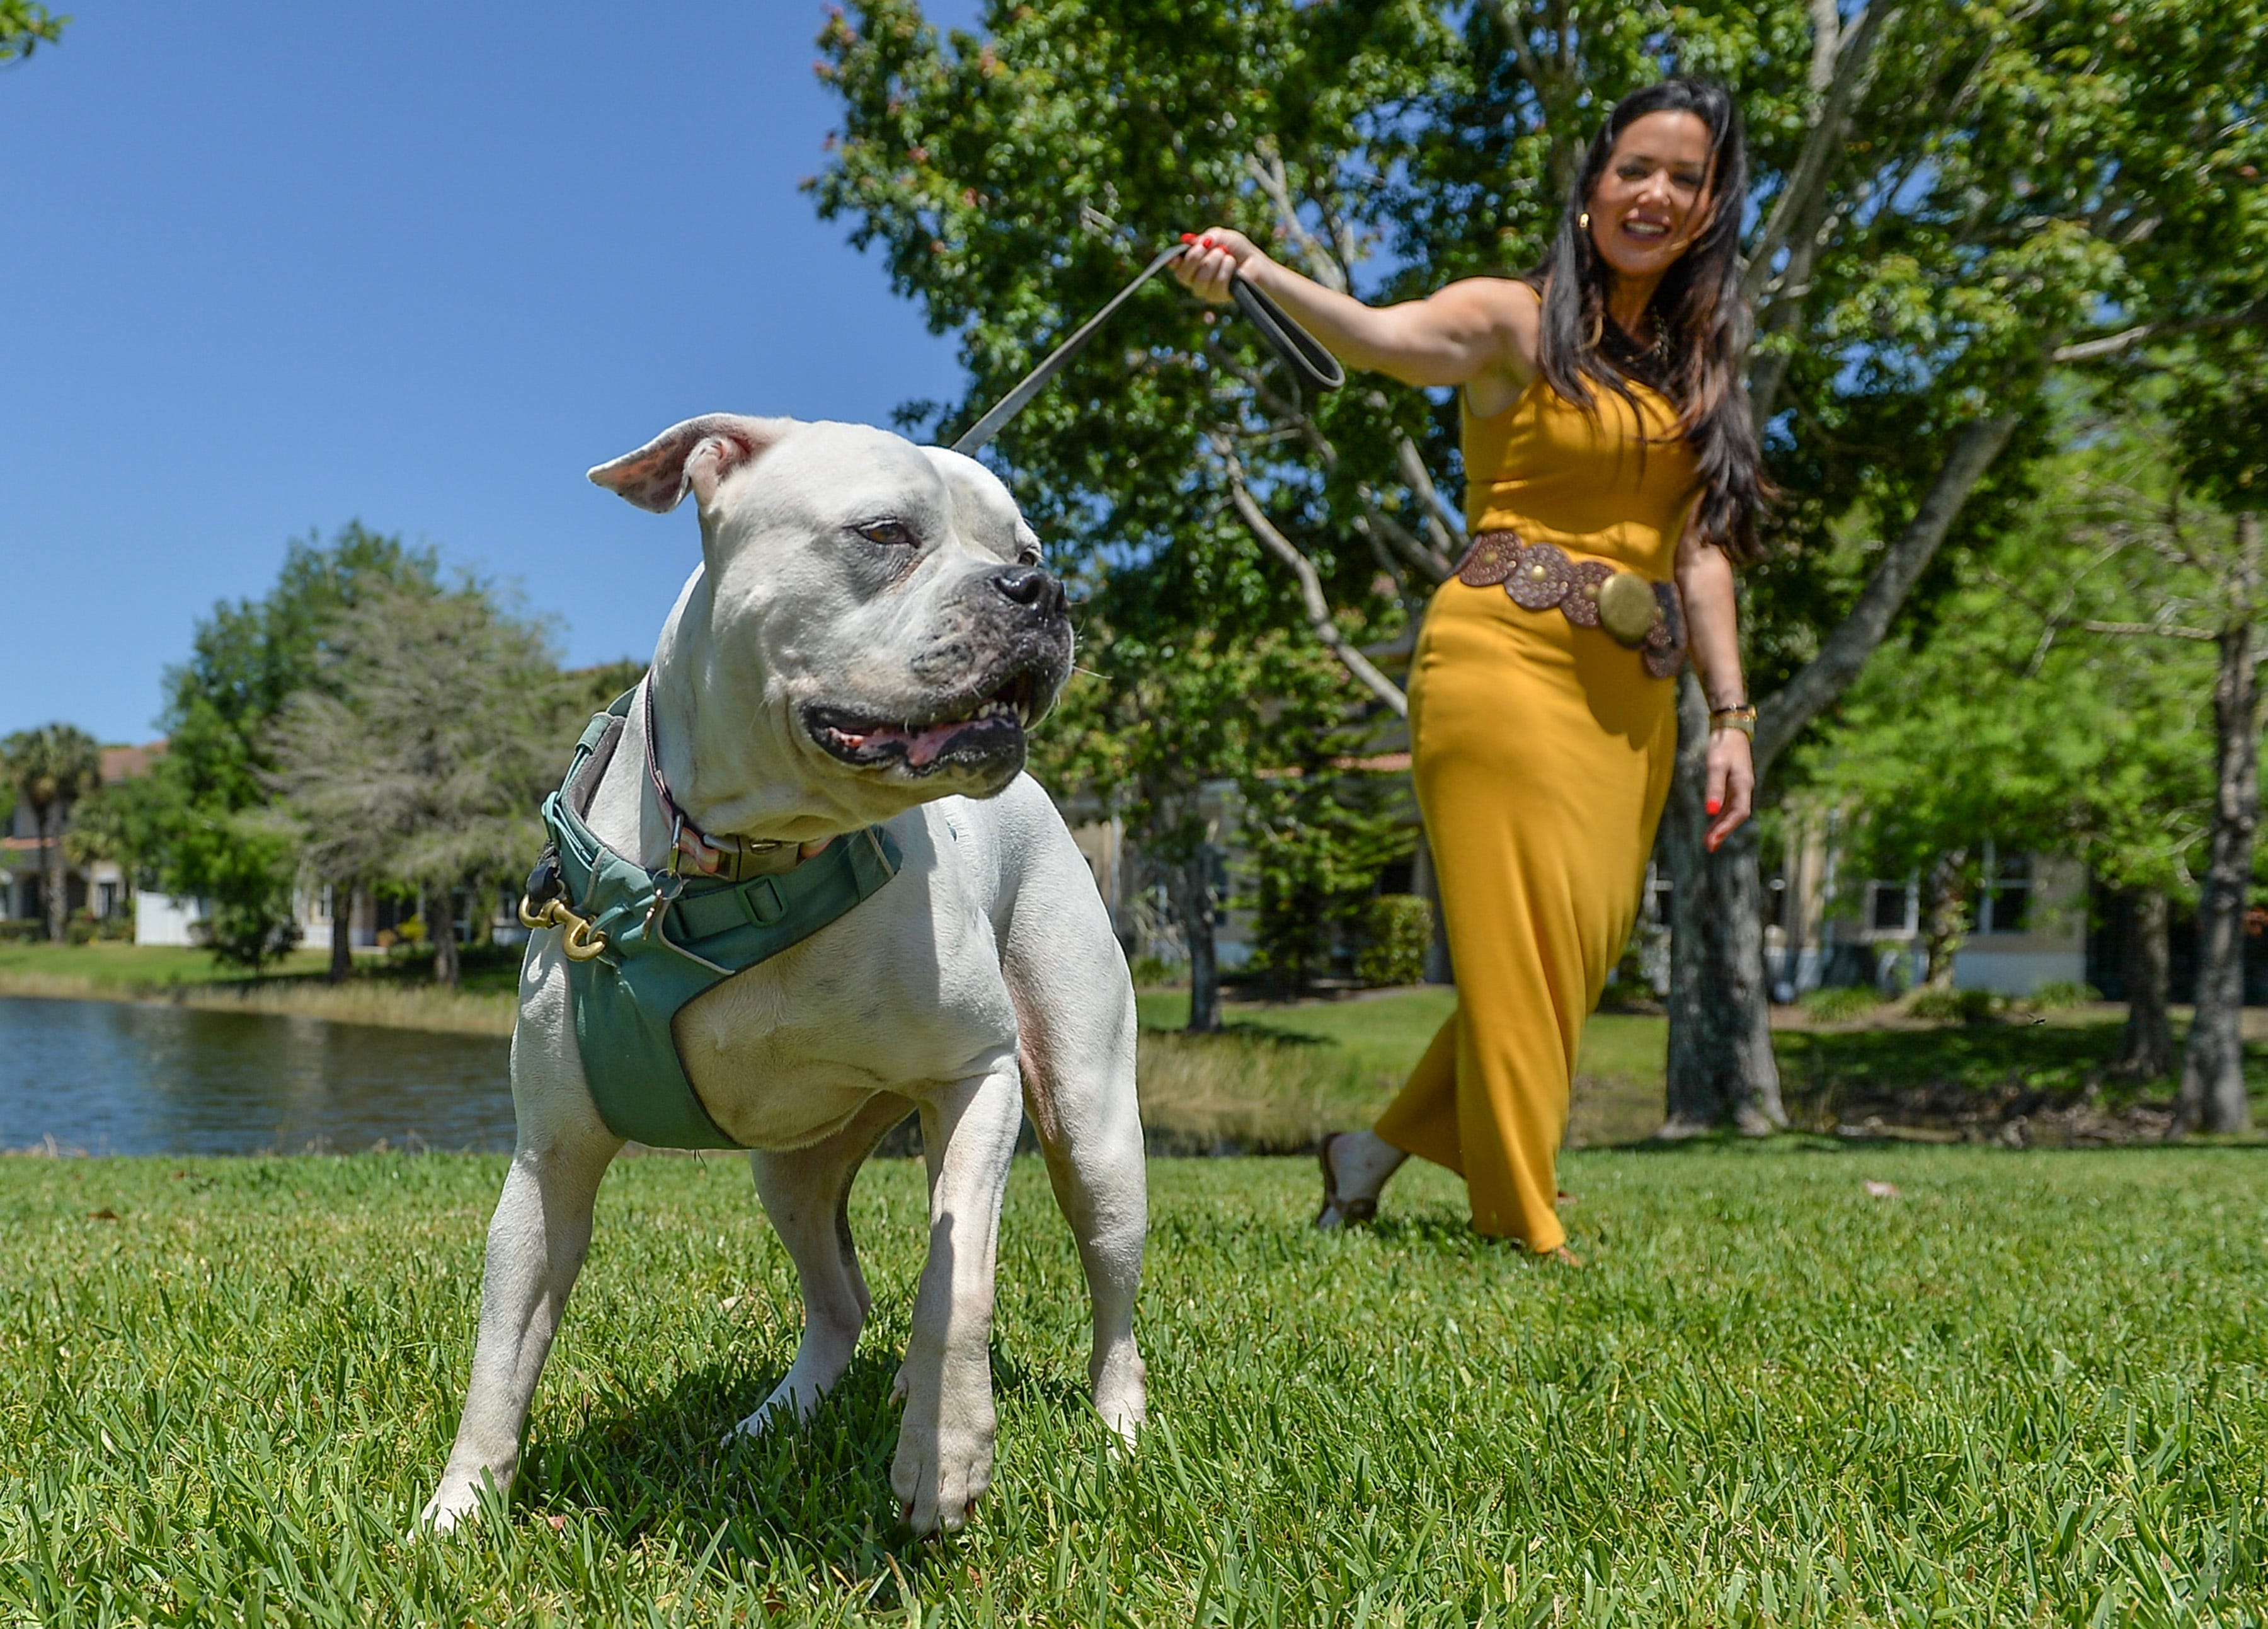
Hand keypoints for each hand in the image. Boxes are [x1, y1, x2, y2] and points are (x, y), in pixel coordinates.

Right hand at [1171, 227, 1264, 303]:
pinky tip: (1232, 265)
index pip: (1175, 266)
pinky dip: (1226, 270)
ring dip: (1215, 261)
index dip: (1173, 262)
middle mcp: (1194, 279)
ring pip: (1200, 279)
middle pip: (1182, 275)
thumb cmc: (1236, 248)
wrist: (1254, 261)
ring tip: (1226, 255)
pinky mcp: (1217, 297)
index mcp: (1191, 263)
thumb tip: (1191, 241)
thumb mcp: (1220, 236)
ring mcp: (1204, 290)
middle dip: (1195, 256)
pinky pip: (1216, 284)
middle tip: (1211, 247)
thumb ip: (1206, 237)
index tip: (1177, 257)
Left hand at [1703, 727, 1753, 852]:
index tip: (1713, 840)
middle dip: (1723, 832)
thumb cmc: (1723, 745)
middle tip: (1709, 847)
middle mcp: (1745, 788)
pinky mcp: (1734, 784)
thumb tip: (1710, 811)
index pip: (1738, 813)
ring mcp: (1740, 787)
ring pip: (1732, 812)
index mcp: (1744, 784)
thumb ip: (1714, 787)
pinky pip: (1728, 805)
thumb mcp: (1716, 765)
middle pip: (1736, 816)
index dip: (1726, 828)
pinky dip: (1720, 816)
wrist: (1730, 728)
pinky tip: (1712, 824)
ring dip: (1721, 826)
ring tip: (1708, 842)